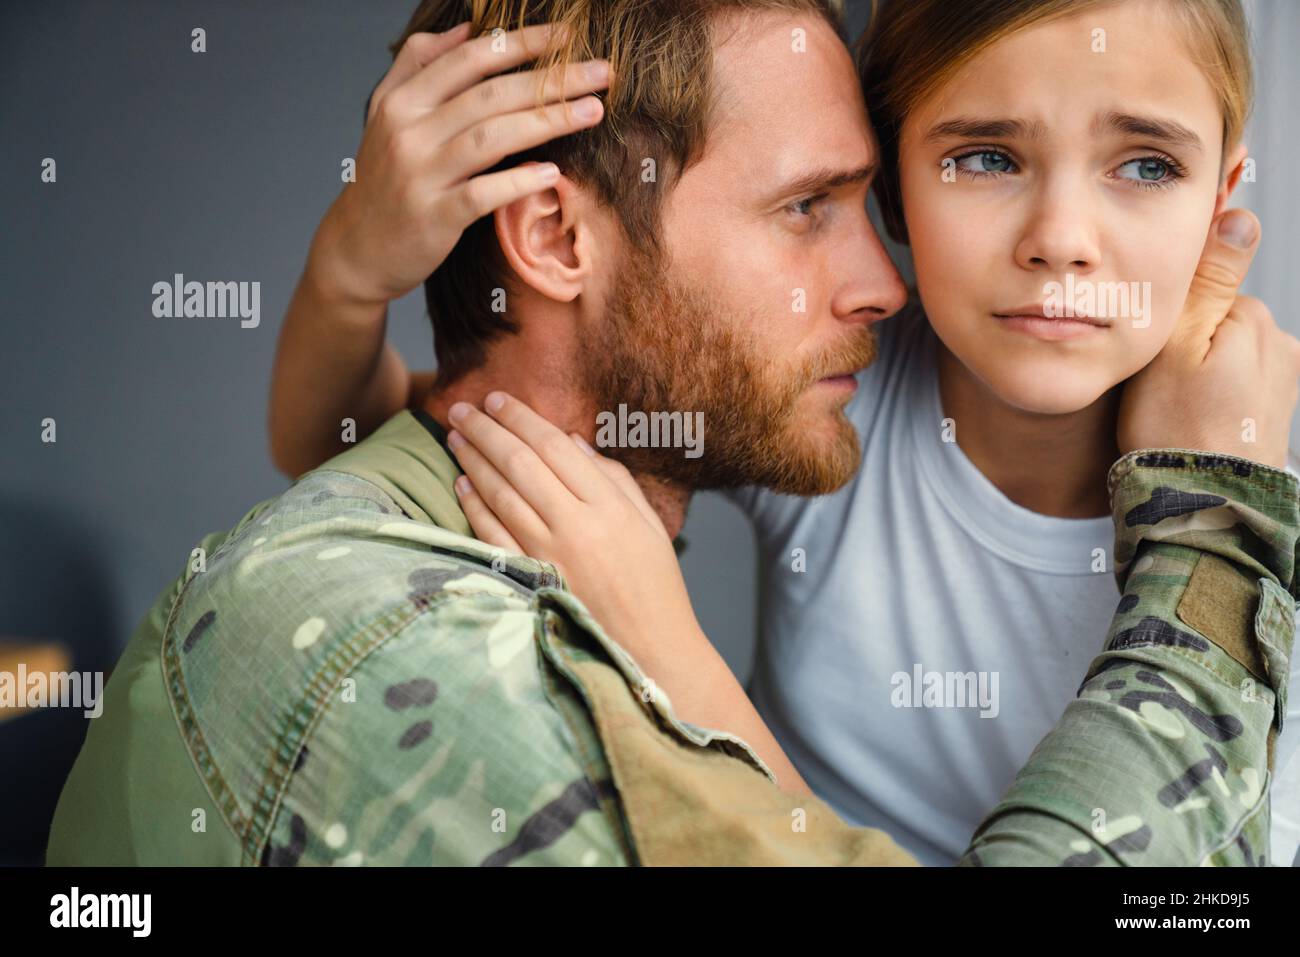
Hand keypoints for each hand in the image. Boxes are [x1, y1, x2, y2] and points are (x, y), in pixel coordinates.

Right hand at [311, 22, 609, 306]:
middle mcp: (410, 132)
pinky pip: (483, 193)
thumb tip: (464, 29)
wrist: (357, 249)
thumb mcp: (387, 114)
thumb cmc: (385, 180)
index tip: (567, 36)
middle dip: (552, 80)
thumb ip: (419, 65)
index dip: (522, 43)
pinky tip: (554, 174)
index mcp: (403, 101)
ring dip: (548, 121)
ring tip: (593, 111)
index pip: (471, 59)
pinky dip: (519, 181)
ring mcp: (421, 175)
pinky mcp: (434, 217)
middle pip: (491, 95)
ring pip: (492, 138)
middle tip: (602, 72)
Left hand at [443, 392, 704, 667]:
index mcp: (610, 506)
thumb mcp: (648, 525)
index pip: (555, 447)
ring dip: (473, 462)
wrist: (651, 652)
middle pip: (520, 463)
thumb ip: (614, 479)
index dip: (522, 419)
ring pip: (501, 495)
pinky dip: (474, 507)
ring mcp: (550, 555)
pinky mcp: (531, 582)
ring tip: (455, 438)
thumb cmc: (655, 587)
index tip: (498, 400)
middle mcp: (577, 526)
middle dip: (487, 431)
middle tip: (461, 410)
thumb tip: (573, 444)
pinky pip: (493, 537)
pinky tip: (461, 484)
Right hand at [1118, 208, 1299, 466]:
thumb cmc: (1176, 429)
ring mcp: (1282, 380)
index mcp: (1254, 319)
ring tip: (1172, 409)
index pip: (1202, 291)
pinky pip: (1231, 386)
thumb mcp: (1176, 344)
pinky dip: (1209, 398)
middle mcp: (1280, 344)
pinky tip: (1190, 421)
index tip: (1149, 351)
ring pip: (1222, 354)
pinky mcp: (1273, 411)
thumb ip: (1208, 280)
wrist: (1203, 504)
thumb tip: (1241, 217)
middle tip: (1157, 386)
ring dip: (1196, 373)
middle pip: (1214, 321)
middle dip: (1185, 345)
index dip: (1166, 317)